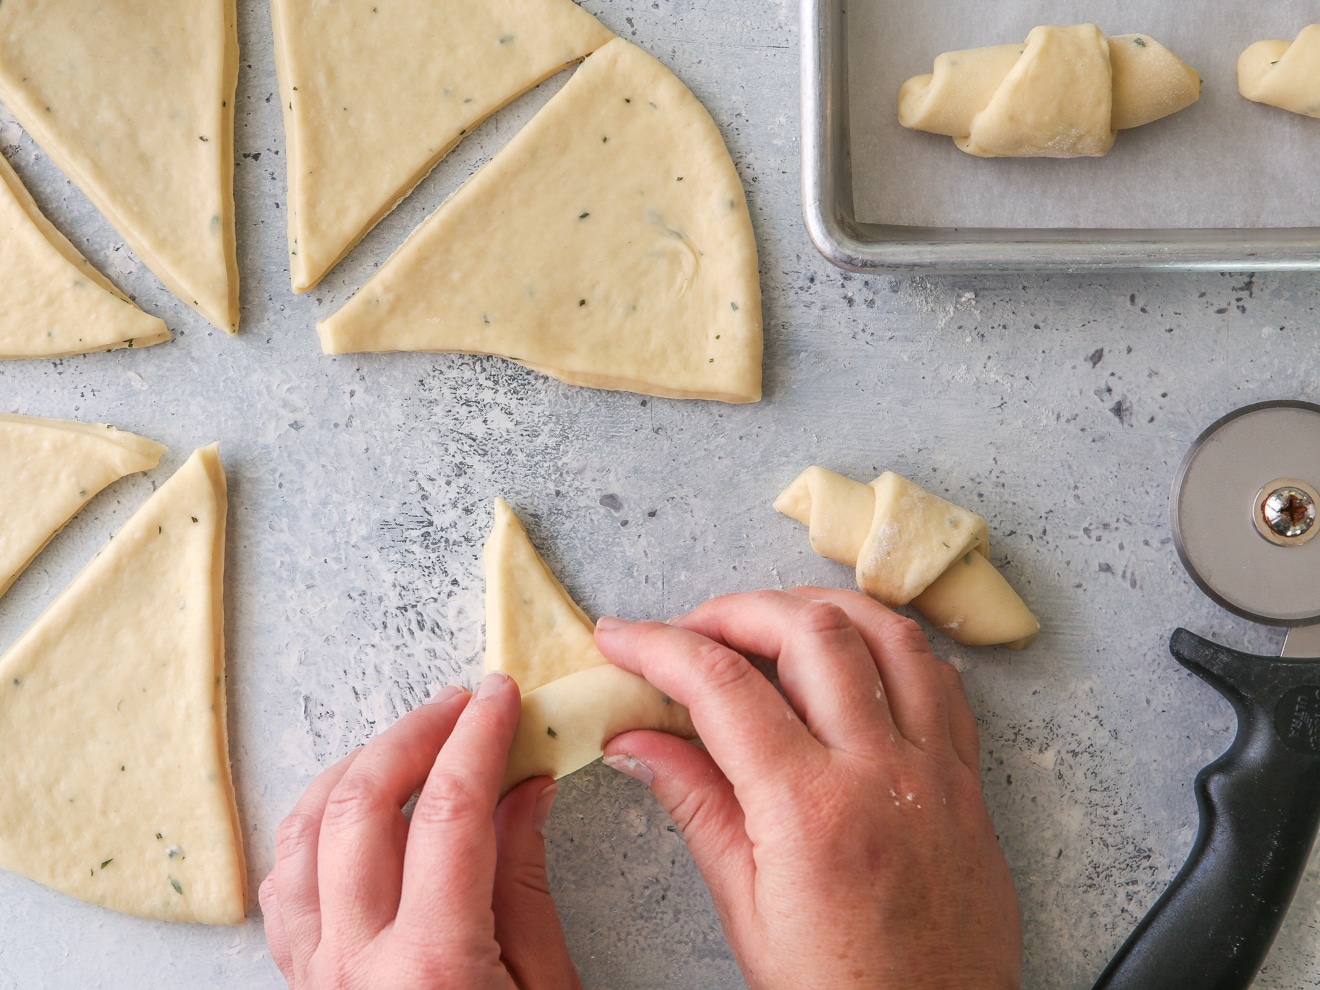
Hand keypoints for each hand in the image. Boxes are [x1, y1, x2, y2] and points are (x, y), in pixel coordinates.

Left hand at [259, 673, 580, 989]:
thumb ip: (524, 883)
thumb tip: (524, 786)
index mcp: (429, 966)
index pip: (448, 809)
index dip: (478, 737)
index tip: (502, 694)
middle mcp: (354, 965)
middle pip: (361, 804)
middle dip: (414, 734)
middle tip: (462, 705)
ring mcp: (316, 978)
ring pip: (302, 834)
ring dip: (355, 769)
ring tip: (408, 742)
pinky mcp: (303, 987)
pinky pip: (282, 886)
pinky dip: (312, 828)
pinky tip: (350, 810)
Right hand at [595, 588, 1021, 989]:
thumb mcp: (746, 909)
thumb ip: (695, 805)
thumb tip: (633, 742)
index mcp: (812, 810)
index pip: (723, 687)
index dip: (659, 647)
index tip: (620, 637)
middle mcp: (882, 772)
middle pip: (809, 631)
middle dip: (735, 611)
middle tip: (690, 633)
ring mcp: (936, 769)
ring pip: (887, 631)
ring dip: (818, 609)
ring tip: (768, 624)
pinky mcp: (970, 779)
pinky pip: (940, 676)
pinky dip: (889, 645)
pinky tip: (853, 659)